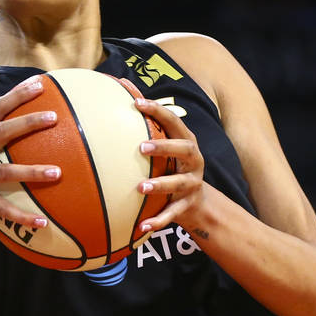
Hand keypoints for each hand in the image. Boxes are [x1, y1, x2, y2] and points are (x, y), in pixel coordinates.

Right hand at [0, 77, 60, 230]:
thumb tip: (12, 122)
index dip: (16, 95)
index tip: (39, 84)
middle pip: (0, 132)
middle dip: (28, 122)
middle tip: (54, 117)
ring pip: (5, 171)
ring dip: (33, 172)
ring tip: (58, 172)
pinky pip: (2, 208)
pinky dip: (22, 216)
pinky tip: (42, 222)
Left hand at [130, 90, 207, 232]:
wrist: (197, 203)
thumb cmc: (172, 166)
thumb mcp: (164, 146)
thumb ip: (145, 123)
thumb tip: (118, 87)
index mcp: (185, 142)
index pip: (174, 121)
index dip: (157, 110)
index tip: (136, 103)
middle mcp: (194, 161)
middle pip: (185, 149)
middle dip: (165, 146)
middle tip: (141, 147)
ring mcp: (192, 184)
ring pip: (179, 183)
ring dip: (161, 184)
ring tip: (140, 187)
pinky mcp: (186, 207)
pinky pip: (172, 215)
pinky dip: (158, 221)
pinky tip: (141, 227)